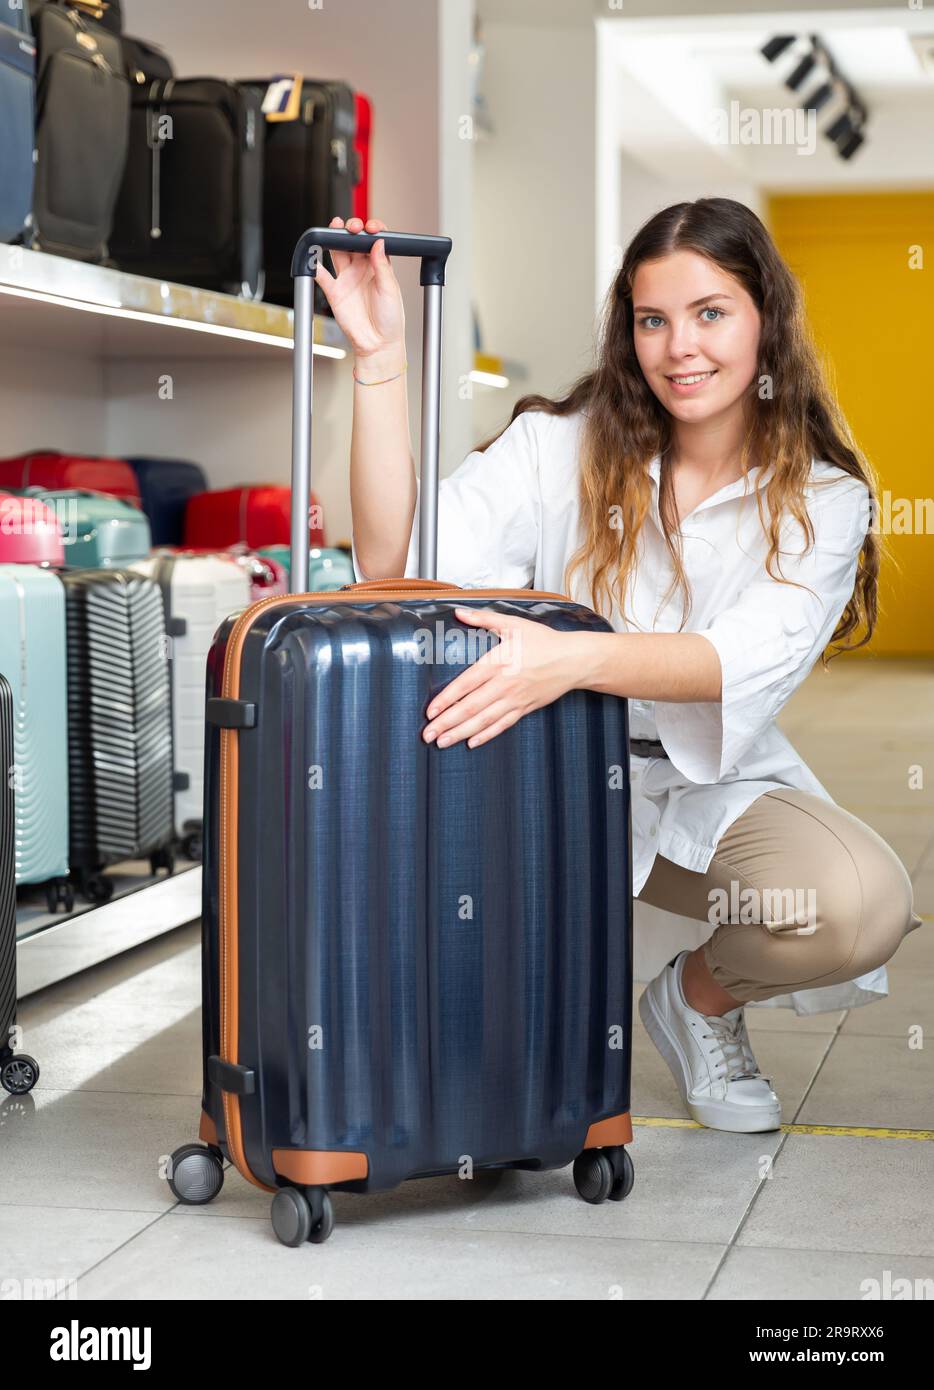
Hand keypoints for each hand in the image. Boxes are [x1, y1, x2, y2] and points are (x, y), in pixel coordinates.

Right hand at [311, 215, 404, 359]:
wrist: (378, 344)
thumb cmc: (390, 320)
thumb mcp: (391, 289)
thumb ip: (382, 266)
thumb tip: (378, 242)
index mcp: (379, 266)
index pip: (374, 240)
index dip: (372, 229)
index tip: (371, 227)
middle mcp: (362, 269)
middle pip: (353, 242)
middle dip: (351, 229)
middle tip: (352, 227)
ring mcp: (347, 279)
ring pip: (337, 252)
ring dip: (334, 238)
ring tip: (334, 228)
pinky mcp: (334, 292)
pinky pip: (322, 275)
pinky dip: (315, 265)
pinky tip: (314, 257)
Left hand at [422, 607, 576, 748]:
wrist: (574, 660)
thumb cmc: (544, 641)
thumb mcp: (514, 624)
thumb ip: (484, 619)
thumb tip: (459, 612)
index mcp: (498, 662)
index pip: (466, 684)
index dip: (447, 699)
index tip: (430, 711)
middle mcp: (505, 683)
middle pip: (471, 707)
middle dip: (447, 722)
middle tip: (427, 734)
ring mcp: (515, 698)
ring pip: (484, 719)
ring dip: (461, 732)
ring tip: (442, 742)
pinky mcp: (525, 708)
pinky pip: (503, 724)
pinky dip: (486, 735)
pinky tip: (471, 743)